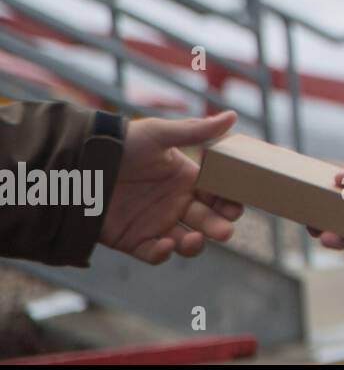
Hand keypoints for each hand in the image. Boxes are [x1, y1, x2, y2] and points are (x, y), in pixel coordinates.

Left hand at [100, 111, 244, 264]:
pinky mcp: (134, 240)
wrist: (80, 166)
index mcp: (186, 178)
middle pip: (207, 220)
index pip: (218, 194)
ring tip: (195, 239)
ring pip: (186, 241)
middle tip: (226, 230)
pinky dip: (163, 253)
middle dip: (219, 226)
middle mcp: (176, 202)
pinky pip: (154, 253)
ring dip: (196, 244)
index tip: (236, 205)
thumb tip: (233, 115)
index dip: (230, 201)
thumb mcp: (159, 134)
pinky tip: (165, 245)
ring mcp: (156, 222)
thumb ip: (197, 131)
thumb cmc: (122, 144)